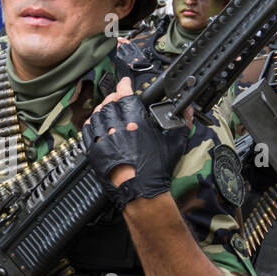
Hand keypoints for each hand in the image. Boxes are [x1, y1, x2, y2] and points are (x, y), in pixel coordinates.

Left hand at [83, 77, 190, 206]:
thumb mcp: (173, 144)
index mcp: (136, 123)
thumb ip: (181, 123)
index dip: (124, 85)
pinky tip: (96, 122)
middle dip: (113, 96)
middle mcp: (117, 128)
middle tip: (118, 96)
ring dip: (101, 108)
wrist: (140, 192)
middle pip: (110, 103)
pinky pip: (88, 131)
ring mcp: (104, 140)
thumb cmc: (156, 171)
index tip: (125, 82)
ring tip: (107, 108)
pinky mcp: (94, 152)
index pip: (126, 95)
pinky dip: (91, 123)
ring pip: (97, 115)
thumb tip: (188, 110)